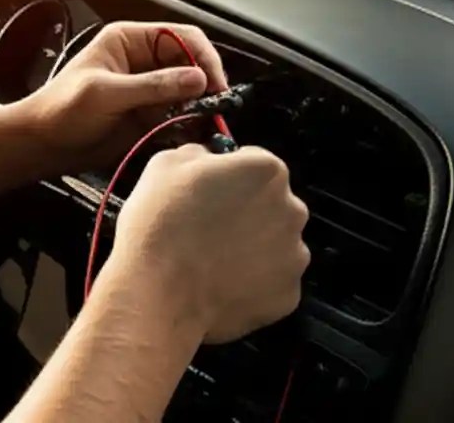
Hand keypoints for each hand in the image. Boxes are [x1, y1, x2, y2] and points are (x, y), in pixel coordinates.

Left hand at [15, 22, 227, 170]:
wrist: (42, 146)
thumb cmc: (61, 110)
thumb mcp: (105, 93)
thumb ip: (152, 86)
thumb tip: (197, 79)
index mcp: (131, 41)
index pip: (182, 37)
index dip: (204, 57)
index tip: (215, 83)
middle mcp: (145, 61)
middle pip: (192, 64)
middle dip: (206, 83)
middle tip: (215, 106)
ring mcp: (150, 89)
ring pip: (191, 91)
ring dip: (200, 105)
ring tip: (205, 122)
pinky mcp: (151, 115)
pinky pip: (181, 114)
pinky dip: (190, 123)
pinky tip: (191, 132)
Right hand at [103, 144, 310, 343]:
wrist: (158, 299)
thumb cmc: (160, 225)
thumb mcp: (165, 165)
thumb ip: (198, 154)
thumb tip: (209, 159)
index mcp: (268, 171)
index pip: (255, 162)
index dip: (229, 176)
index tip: (208, 194)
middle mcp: (293, 210)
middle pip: (272, 204)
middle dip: (248, 212)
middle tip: (210, 231)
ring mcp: (295, 257)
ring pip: (276, 245)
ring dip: (254, 249)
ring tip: (215, 264)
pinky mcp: (289, 296)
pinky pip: (273, 283)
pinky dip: (254, 285)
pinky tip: (224, 288)